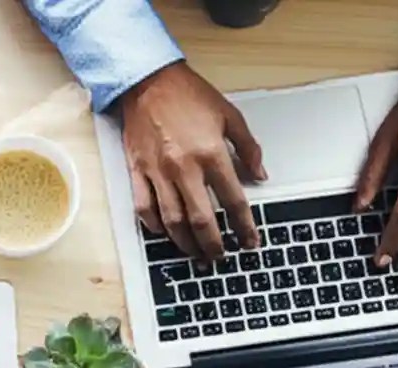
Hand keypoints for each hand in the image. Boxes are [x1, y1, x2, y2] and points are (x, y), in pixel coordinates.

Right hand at [116, 62, 265, 259]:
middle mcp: (184, 167)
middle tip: (220, 257)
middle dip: (213, 244)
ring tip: (195, 252)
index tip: (249, 242)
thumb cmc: (187, 94)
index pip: (233, 201)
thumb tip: (259, 174)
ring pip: (172, 220)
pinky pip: (144, 207)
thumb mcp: (229, 115)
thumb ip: (248, 147)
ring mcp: (158, 172)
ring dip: (185, 242)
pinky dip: (154, 224)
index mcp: (211, 153)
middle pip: (201, 219)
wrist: (148, 81)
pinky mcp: (137, 171)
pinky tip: (164, 232)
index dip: (244, 227)